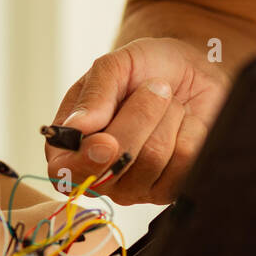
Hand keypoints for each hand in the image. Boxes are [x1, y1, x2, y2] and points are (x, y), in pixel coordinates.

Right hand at [46, 38, 230, 204]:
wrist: (191, 70)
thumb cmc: (144, 69)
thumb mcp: (114, 67)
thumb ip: (94, 94)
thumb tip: (77, 126)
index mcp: (69, 146)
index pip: (65, 172)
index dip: (85, 162)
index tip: (107, 141)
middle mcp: (97, 173)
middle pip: (114, 165)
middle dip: (138, 118)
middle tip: (152, 88)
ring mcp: (134, 186)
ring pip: (152, 160)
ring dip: (167, 117)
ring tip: (167, 102)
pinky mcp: (170, 189)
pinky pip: (183, 164)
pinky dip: (189, 130)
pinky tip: (183, 122)